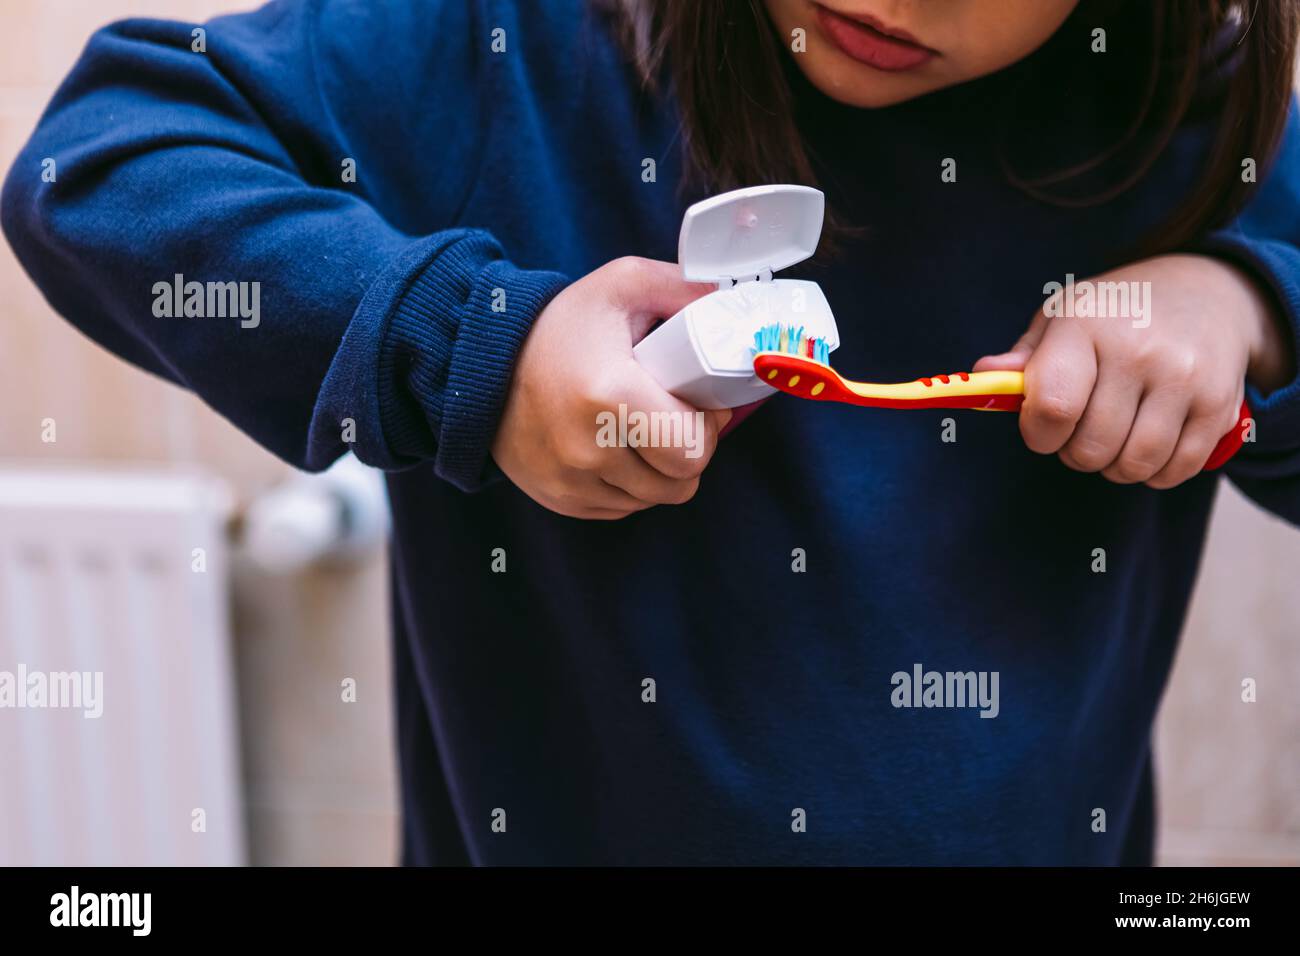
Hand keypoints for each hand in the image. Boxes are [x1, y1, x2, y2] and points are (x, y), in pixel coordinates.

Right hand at [491, 257, 730, 518]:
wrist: (482, 364)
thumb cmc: (558, 325)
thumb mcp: (621, 284)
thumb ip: (682, 287)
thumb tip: (730, 299)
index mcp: (609, 395)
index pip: (691, 449)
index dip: (707, 427)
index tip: (696, 404)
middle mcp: (587, 448)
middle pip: (679, 484)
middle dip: (688, 451)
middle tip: (675, 418)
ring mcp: (570, 480)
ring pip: (653, 500)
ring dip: (660, 471)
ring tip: (644, 431)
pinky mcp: (560, 500)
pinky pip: (622, 508)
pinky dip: (630, 485)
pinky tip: (617, 448)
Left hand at [975, 255, 1290, 488]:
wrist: (1207, 291)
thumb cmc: (1116, 313)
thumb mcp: (1064, 316)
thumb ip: (1023, 356)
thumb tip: (982, 375)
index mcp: (1086, 326)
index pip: (1053, 407)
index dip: (1038, 434)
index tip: (1042, 428)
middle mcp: (1139, 351)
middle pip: (1090, 447)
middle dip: (1075, 452)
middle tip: (1082, 429)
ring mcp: (1184, 378)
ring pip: (1133, 465)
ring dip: (1113, 466)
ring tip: (1113, 436)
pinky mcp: (1219, 404)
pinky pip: (1175, 470)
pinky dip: (1154, 471)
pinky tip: (1147, 442)